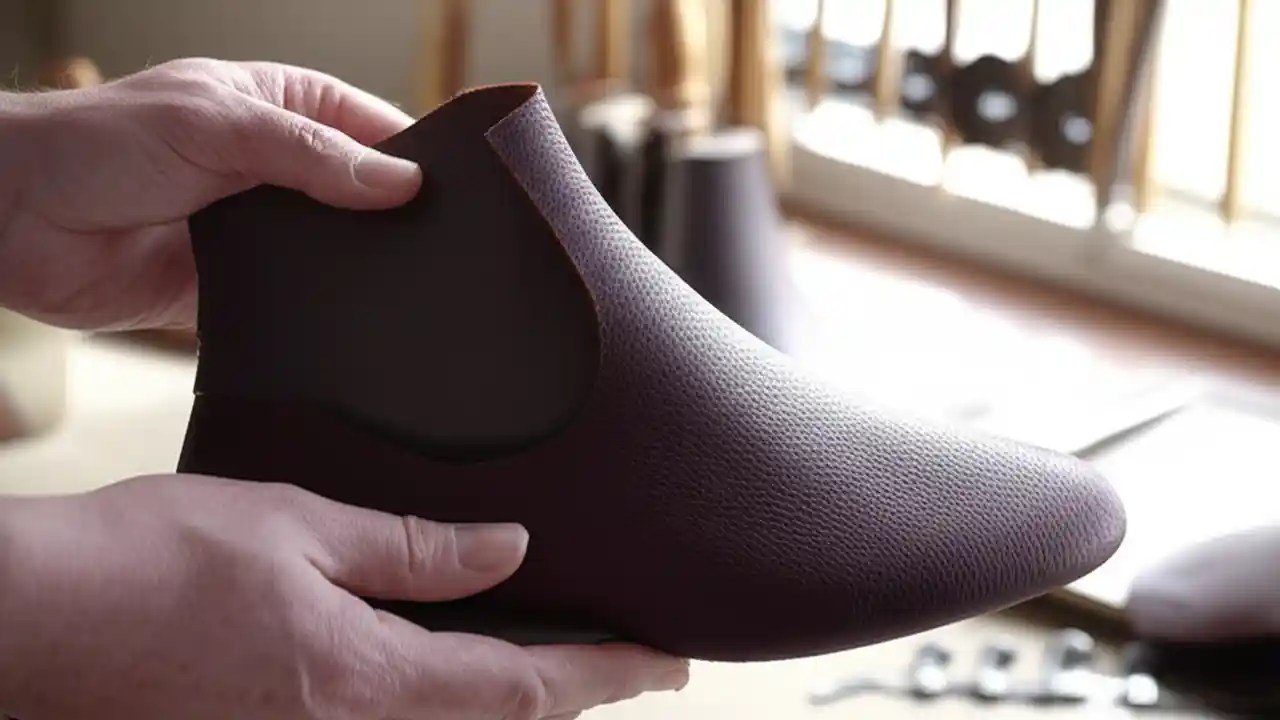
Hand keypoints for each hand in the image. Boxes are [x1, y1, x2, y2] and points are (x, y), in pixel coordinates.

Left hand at [0, 58, 422, 330]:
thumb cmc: (101, 142)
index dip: (416, 159)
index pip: (373, 129)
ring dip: (358, 274)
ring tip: (414, 299)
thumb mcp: (219, 126)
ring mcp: (258, 231)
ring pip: (331, 256)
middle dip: (396, 224)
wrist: (12, 218)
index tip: (465, 196)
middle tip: (449, 258)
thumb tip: (403, 185)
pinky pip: (292, 304)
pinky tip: (352, 331)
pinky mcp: (234, 288)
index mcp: (281, 108)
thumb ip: (312, 156)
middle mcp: (277, 169)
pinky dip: (317, 316)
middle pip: (360, 198)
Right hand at [0, 475, 686, 718]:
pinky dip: (448, 700)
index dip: (607, 673)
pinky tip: (456, 665)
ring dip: (516, 700)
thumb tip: (507, 552)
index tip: (667, 660)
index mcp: (368, 680)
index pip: (524, 687)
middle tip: (635, 661)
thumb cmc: (153, 564)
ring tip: (567, 662)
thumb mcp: (297, 529)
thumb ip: (411, 551)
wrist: (37, 623)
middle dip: (575, 693)